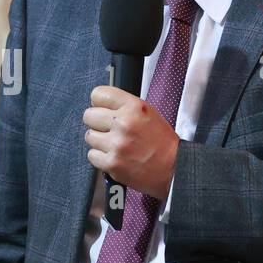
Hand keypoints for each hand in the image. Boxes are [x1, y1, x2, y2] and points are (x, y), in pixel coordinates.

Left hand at [83, 86, 178, 200]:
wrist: (173, 168)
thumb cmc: (161, 141)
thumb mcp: (148, 113)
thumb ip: (124, 106)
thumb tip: (101, 105)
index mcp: (133, 107)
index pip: (98, 94)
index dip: (99, 103)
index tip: (103, 109)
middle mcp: (123, 123)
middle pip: (89, 116)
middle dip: (97, 123)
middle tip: (109, 130)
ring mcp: (116, 144)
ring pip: (89, 136)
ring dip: (100, 141)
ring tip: (115, 145)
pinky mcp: (112, 163)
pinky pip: (92, 155)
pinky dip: (101, 157)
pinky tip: (115, 156)